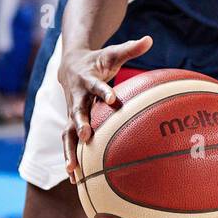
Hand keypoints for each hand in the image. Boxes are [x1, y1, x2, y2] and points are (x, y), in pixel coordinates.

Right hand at [58, 35, 152, 184]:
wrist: (70, 67)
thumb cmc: (98, 61)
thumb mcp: (113, 53)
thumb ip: (131, 48)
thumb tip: (149, 39)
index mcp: (88, 82)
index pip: (97, 86)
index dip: (104, 92)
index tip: (114, 98)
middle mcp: (76, 99)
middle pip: (76, 113)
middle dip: (81, 125)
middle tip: (88, 136)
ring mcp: (71, 113)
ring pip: (67, 134)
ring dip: (70, 151)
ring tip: (73, 172)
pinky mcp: (71, 124)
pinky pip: (69, 143)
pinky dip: (71, 159)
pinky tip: (75, 179)